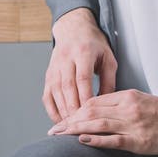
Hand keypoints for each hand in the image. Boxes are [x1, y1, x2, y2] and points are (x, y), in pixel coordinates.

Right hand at [42, 8, 117, 122]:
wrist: (74, 29)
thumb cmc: (95, 45)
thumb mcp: (108, 57)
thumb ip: (109, 80)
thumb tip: (107, 105)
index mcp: (83, 52)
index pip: (83, 78)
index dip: (86, 97)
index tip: (92, 114)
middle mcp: (66, 59)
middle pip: (67, 88)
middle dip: (74, 109)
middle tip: (82, 127)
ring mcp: (55, 67)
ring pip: (56, 93)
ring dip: (63, 112)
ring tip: (73, 127)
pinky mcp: (48, 75)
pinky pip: (47, 96)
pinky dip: (52, 110)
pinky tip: (61, 121)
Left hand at [47, 88, 157, 154]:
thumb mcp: (140, 99)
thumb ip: (120, 103)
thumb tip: (99, 110)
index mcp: (127, 96)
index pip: (95, 100)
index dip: (76, 109)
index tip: (64, 117)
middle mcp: (127, 107)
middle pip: (91, 111)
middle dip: (69, 120)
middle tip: (54, 129)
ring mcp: (132, 124)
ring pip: (98, 124)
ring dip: (75, 129)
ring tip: (60, 134)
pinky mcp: (138, 141)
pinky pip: (113, 140)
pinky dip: (96, 140)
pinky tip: (82, 141)